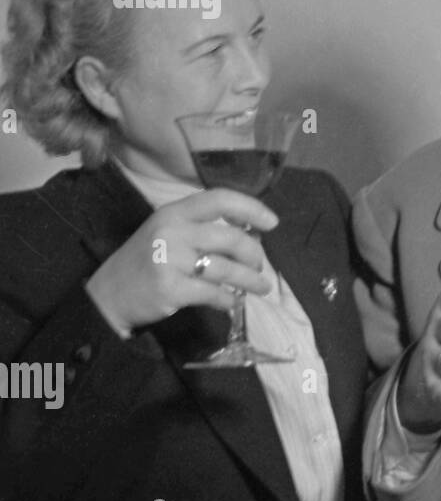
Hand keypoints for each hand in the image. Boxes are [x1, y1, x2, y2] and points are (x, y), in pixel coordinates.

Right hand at [85, 190, 277, 334]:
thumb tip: (251, 233)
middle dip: (254, 255)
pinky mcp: (171, 289)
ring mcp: (170, 260)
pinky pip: (214, 293)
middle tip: (260, 266)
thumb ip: (201, 227)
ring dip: (250, 281)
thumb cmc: (146, 261)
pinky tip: (231, 302)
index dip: (251, 208)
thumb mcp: (167, 231)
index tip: (272, 223)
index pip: (219, 199)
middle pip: (231, 238)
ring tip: (261, 288)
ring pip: (227, 269)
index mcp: (174, 212)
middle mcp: (172, 231)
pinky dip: (229, 299)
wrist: (108, 295)